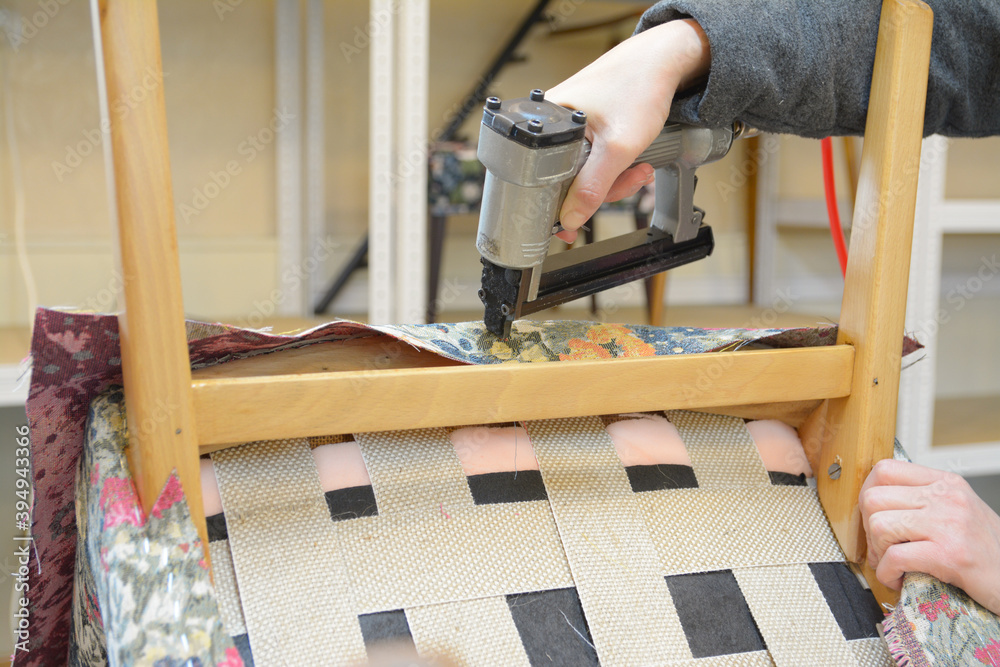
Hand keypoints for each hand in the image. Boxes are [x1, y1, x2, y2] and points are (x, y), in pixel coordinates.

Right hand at [545, 19, 709, 242]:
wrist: (663, 62)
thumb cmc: (638, 87)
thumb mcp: (618, 147)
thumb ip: (593, 186)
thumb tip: (571, 216)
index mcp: (544, 121)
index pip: (537, 177)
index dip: (557, 204)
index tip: (571, 224)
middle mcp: (550, 121)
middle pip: (562, 177)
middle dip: (600, 188)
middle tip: (629, 183)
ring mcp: (568, 123)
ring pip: (581, 170)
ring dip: (613, 178)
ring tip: (638, 169)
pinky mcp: (584, 125)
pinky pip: (591, 157)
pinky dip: (612, 165)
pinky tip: (632, 160)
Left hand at [859, 459, 999, 613]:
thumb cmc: (986, 551)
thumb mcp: (957, 511)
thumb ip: (921, 501)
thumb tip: (872, 504)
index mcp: (945, 483)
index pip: (885, 470)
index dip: (868, 494)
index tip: (872, 517)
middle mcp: (947, 497)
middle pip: (873, 498)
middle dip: (868, 528)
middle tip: (881, 547)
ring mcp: (948, 524)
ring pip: (879, 526)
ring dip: (877, 552)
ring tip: (891, 565)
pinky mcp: (950, 555)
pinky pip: (895, 557)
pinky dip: (887, 572)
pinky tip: (898, 579)